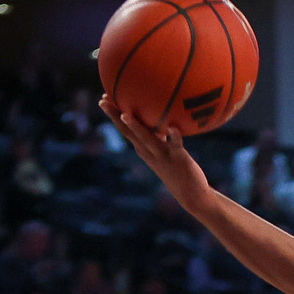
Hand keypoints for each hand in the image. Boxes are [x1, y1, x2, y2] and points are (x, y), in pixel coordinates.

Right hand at [97, 96, 213, 208]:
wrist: (191, 194)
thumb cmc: (178, 169)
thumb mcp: (164, 150)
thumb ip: (159, 135)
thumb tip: (159, 115)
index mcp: (143, 148)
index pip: (125, 129)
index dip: (114, 114)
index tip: (105, 99)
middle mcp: (148, 151)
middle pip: (128, 132)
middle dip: (114, 116)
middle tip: (103, 101)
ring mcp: (162, 154)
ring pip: (146, 138)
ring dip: (135, 126)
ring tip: (125, 114)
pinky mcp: (178, 157)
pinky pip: (175, 144)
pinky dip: (173, 135)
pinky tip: (172, 127)